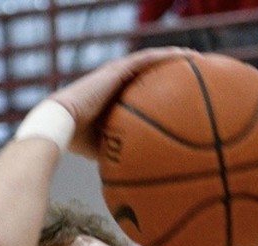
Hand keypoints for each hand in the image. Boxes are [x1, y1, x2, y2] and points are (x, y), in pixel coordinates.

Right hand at [49, 48, 192, 157]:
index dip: (162, 89)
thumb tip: (138, 178)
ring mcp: (116, 72)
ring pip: (151, 60)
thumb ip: (122, 154)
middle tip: (196, 74)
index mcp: (115, 97)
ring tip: (197, 59)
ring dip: (174, 57)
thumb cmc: (78, 143)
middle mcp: (117, 81)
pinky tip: (186, 56)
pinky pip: (146, 59)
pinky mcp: (116, 68)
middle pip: (150, 71)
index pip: (142, 90)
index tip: (183, 95)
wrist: (60, 125)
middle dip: (173, 70)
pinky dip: (166, 56)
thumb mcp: (106, 149)